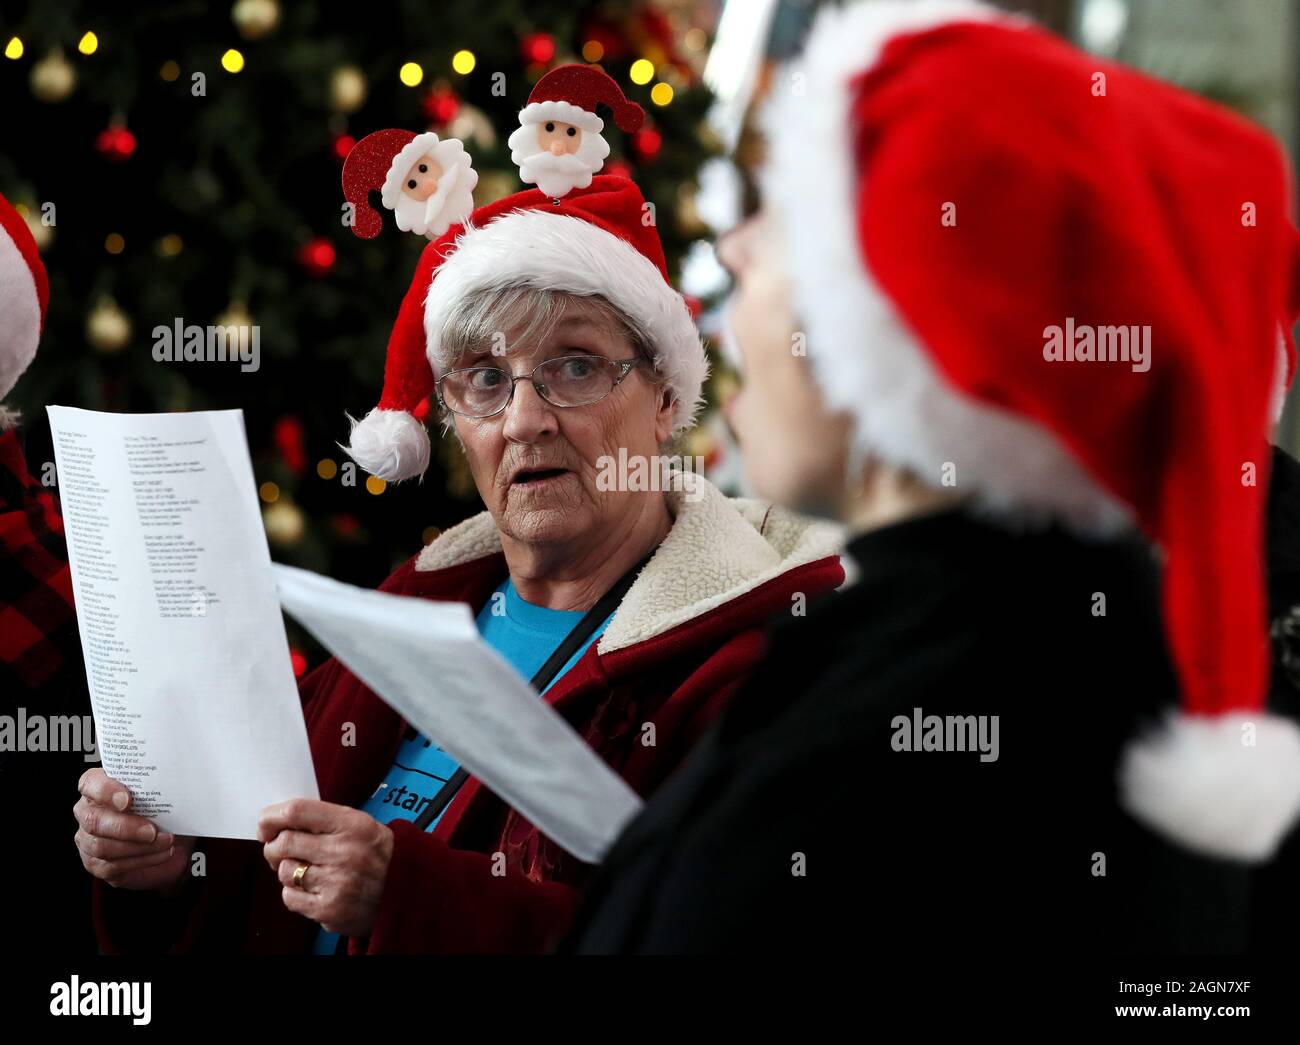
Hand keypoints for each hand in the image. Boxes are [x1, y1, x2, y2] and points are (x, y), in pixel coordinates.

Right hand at [74, 768, 193, 891]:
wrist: (175, 843)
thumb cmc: (165, 812)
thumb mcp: (166, 795)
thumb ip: (161, 787)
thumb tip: (175, 783)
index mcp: (98, 787)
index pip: (90, 783)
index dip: (105, 790)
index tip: (128, 799)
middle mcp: (88, 812)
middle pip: (93, 820)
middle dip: (125, 826)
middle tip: (152, 830)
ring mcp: (88, 840)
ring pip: (102, 846)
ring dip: (138, 846)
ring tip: (165, 841)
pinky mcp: (97, 864)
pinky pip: (113, 865)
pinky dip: (142, 859)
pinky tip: (162, 853)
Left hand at [258, 799, 392, 938]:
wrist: (404, 890)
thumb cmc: (377, 854)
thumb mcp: (360, 825)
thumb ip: (324, 819)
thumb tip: (277, 822)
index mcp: (352, 824)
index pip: (297, 811)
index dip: (272, 817)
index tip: (265, 824)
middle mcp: (344, 852)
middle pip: (284, 842)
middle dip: (273, 847)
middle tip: (280, 849)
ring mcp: (336, 882)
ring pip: (286, 872)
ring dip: (288, 871)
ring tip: (307, 870)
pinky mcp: (329, 909)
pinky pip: (290, 897)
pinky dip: (294, 893)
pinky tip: (312, 889)